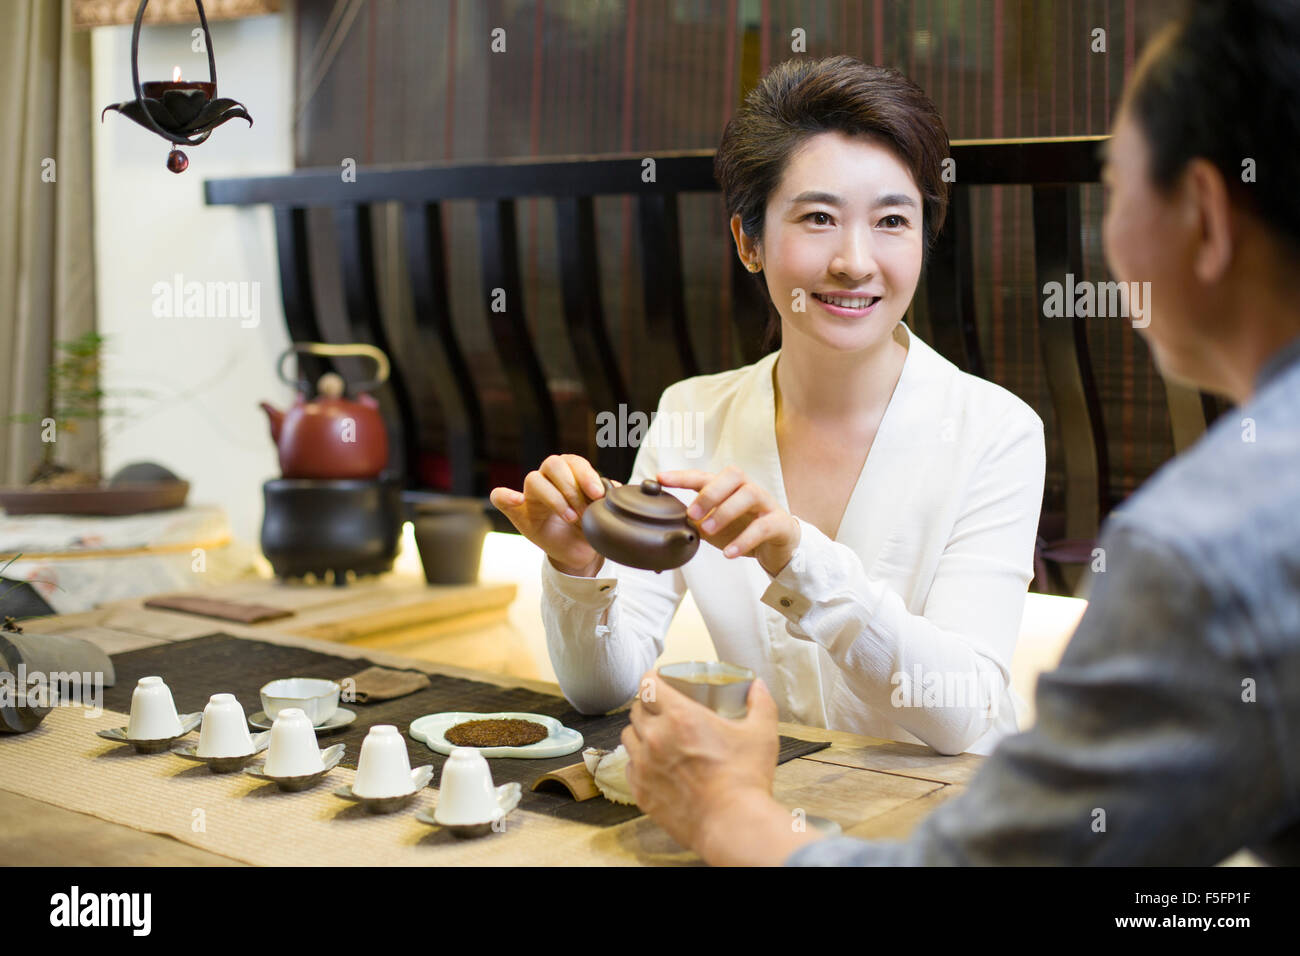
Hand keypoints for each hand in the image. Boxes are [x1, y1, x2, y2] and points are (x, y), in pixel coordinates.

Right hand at [489, 454, 614, 575]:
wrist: (577, 553)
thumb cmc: (588, 528)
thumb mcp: (602, 514)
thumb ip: (607, 498)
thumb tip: (614, 487)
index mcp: (570, 473)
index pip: (573, 462)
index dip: (585, 474)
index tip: (597, 494)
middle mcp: (548, 479)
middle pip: (553, 464)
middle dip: (572, 487)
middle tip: (585, 511)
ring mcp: (530, 494)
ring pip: (534, 479)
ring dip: (555, 498)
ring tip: (570, 518)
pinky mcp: (517, 513)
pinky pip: (499, 497)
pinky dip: (505, 495)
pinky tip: (517, 500)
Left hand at [621, 672, 820, 864]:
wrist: (732, 824)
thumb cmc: (745, 779)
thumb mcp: (761, 734)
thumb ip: (760, 705)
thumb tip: (758, 686)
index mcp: (680, 716)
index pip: (648, 685)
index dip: (652, 679)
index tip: (659, 681)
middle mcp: (656, 737)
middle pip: (637, 709)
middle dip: (648, 705)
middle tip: (664, 711)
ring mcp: (644, 765)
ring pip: (628, 736)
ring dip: (640, 732)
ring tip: (656, 736)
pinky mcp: (641, 791)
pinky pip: (629, 767)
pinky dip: (638, 762)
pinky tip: (655, 765)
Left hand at [657, 466, 799, 575]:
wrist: (779, 547)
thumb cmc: (744, 530)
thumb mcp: (714, 526)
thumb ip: (695, 522)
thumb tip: (670, 525)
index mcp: (729, 488)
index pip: (704, 476)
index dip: (682, 476)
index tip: (661, 479)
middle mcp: (748, 489)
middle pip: (733, 475)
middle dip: (710, 492)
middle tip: (691, 513)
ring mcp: (766, 504)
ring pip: (749, 494)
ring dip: (725, 511)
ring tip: (708, 530)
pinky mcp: (780, 523)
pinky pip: (763, 526)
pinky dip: (744, 540)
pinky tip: (729, 552)